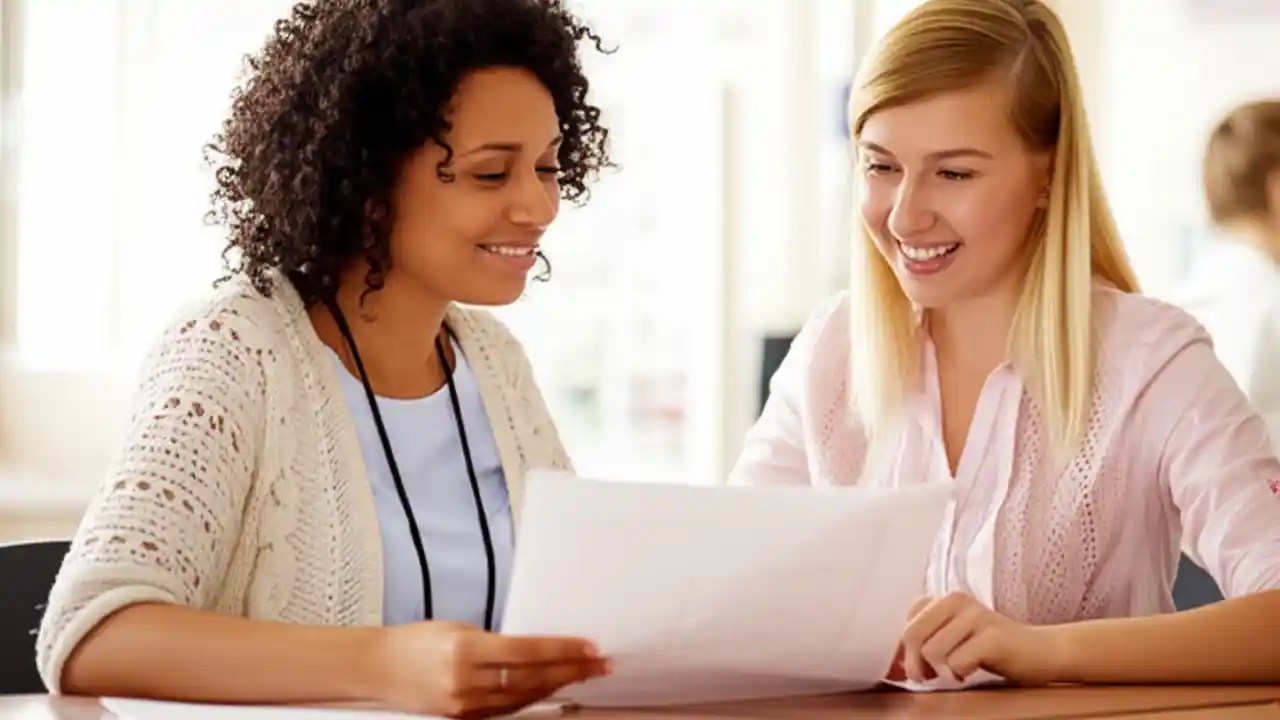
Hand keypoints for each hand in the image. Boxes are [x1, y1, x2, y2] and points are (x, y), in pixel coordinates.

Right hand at [363, 621, 609, 717]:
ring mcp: (465, 703)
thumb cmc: (416, 642)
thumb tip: (537, 648)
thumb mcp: (458, 628)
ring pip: (524, 697)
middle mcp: (466, 679)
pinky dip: (533, 698)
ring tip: (584, 675)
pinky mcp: (464, 717)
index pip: (526, 651)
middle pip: (532, 678)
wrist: (380, 668)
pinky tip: (552, 689)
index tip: (588, 647)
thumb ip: (496, 642)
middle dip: (571, 670)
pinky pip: (507, 709)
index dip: (562, 650)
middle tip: (599, 664)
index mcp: (465, 648)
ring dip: (559, 685)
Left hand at [889, 593, 1064, 685]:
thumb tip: (889, 667)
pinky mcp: (993, 636)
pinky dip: (960, 673)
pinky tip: (971, 671)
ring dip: (941, 671)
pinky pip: (957, 662)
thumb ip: (921, 645)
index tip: (912, 668)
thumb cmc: (990, 649)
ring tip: (957, 671)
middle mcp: (956, 600)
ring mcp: (976, 616)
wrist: (1040, 652)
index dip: (901, 652)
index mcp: (942, 599)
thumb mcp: (951, 640)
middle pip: (911, 635)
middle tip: (928, 677)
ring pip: (932, 651)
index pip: (903, 623)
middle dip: (915, 664)